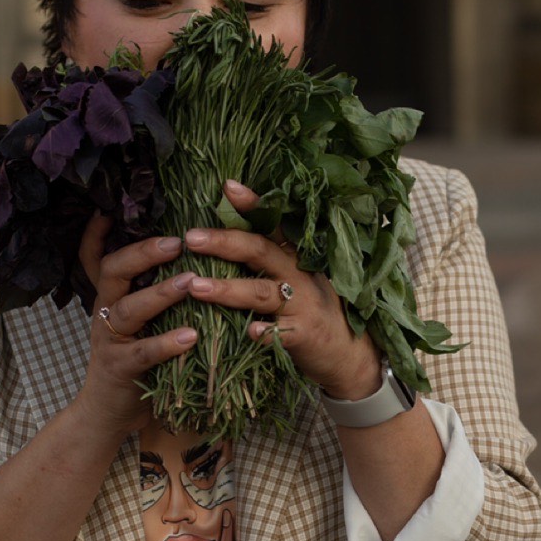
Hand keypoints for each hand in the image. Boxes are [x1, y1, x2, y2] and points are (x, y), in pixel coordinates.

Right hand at [74, 216, 204, 445]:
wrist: (107, 414)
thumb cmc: (135, 361)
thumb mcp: (138, 321)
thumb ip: (151, 291)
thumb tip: (186, 257)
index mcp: (111, 296)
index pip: (98, 256)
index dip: (98, 232)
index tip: (112, 208)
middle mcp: (105, 312)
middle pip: (113, 271)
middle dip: (144, 253)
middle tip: (178, 241)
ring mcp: (109, 340)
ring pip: (128, 309)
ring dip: (160, 293)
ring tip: (189, 282)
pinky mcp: (120, 369)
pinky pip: (144, 353)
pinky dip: (167, 343)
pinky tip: (192, 336)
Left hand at [184, 180, 382, 400]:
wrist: (349, 354)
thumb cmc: (312, 311)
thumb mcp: (298, 277)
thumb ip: (269, 257)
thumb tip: (225, 234)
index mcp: (295, 256)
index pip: (272, 223)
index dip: (253, 204)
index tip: (227, 186)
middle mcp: (300, 274)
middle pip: (261, 251)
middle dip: (224, 243)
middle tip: (191, 238)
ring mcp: (303, 305)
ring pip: (262, 292)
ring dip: (228, 288)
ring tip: (194, 286)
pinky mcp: (305, 335)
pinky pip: (282, 333)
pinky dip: (265, 333)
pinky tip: (249, 332)